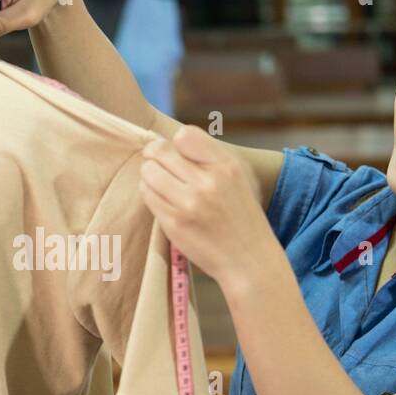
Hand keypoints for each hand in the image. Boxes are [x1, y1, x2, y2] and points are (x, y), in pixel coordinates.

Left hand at [138, 126, 277, 292]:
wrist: (249, 259)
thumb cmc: (240, 216)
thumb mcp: (237, 178)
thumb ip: (208, 157)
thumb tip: (168, 140)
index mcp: (226, 166)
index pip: (184, 135)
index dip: (175, 143)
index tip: (176, 154)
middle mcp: (207, 182)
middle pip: (159, 151)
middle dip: (155, 156)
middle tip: (160, 166)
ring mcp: (189, 203)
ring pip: (148, 172)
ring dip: (150, 176)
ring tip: (162, 185)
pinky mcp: (174, 223)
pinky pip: (147, 195)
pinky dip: (150, 194)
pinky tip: (163, 201)